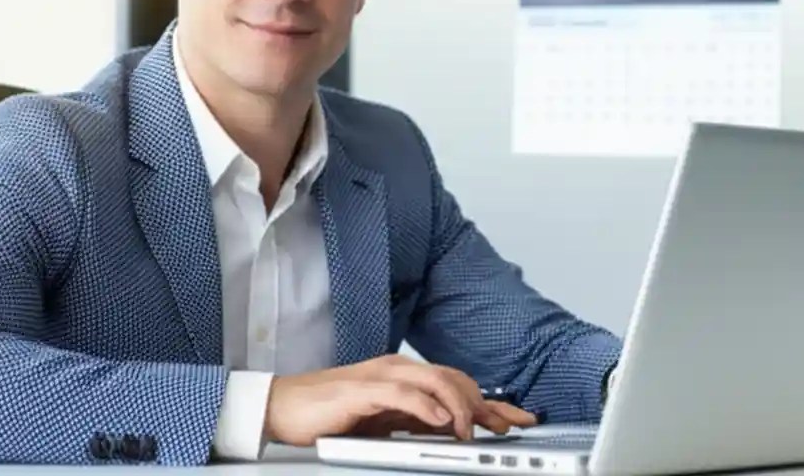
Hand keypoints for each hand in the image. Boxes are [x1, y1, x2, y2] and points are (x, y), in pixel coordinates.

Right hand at [263, 354, 537, 446]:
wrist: (283, 408)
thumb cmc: (329, 415)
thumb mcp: (384, 424)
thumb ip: (417, 424)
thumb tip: (454, 432)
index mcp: (405, 377)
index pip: (458, 383)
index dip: (492, 402)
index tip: (520, 418)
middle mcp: (398, 370)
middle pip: (455, 379)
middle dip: (486, 404)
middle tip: (507, 427)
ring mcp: (380, 377)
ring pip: (435, 381)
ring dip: (460, 407)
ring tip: (472, 431)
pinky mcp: (361, 390)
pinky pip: (402, 394)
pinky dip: (426, 407)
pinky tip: (441, 422)